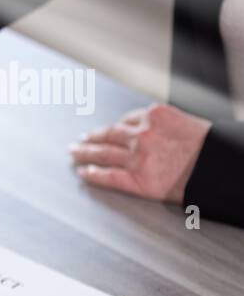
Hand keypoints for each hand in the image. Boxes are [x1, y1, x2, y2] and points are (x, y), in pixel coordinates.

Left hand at [70, 104, 210, 201]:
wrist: (220, 169)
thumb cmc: (210, 148)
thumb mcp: (188, 123)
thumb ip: (165, 125)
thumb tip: (151, 129)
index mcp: (154, 116)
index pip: (126, 120)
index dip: (115, 127)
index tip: (106, 130)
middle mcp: (142, 135)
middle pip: (108, 135)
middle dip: (91, 137)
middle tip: (79, 140)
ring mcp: (137, 157)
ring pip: (103, 153)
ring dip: (85, 153)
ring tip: (74, 153)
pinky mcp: (137, 179)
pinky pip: (108, 176)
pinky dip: (93, 174)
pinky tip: (83, 173)